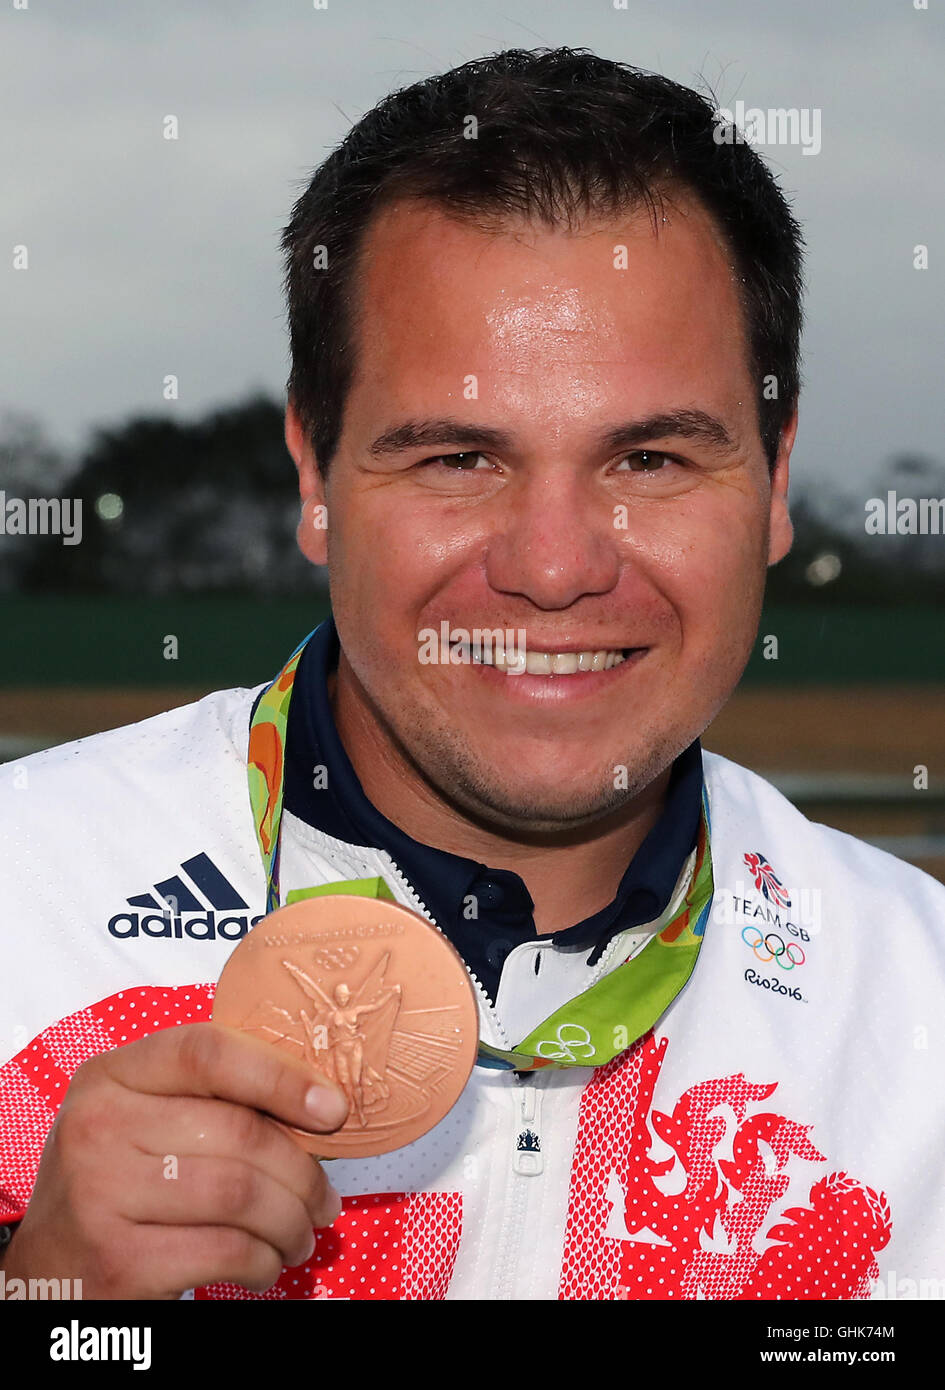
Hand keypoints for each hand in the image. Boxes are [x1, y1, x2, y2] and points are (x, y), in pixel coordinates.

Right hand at [1, 1022, 348, 1298]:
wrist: (47, 1270)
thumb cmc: (118, 1182)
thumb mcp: (145, 1121)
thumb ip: (211, 1100)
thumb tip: (322, 1106)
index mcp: (112, 1076)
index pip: (207, 1052)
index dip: (281, 1075)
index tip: (334, 1108)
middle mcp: (98, 1125)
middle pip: (238, 1132)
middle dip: (301, 1172)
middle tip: (324, 1200)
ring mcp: (101, 1192)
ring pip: (240, 1194)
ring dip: (289, 1221)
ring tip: (300, 1235)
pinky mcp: (118, 1258)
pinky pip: (224, 1251)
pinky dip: (263, 1261)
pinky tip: (265, 1264)